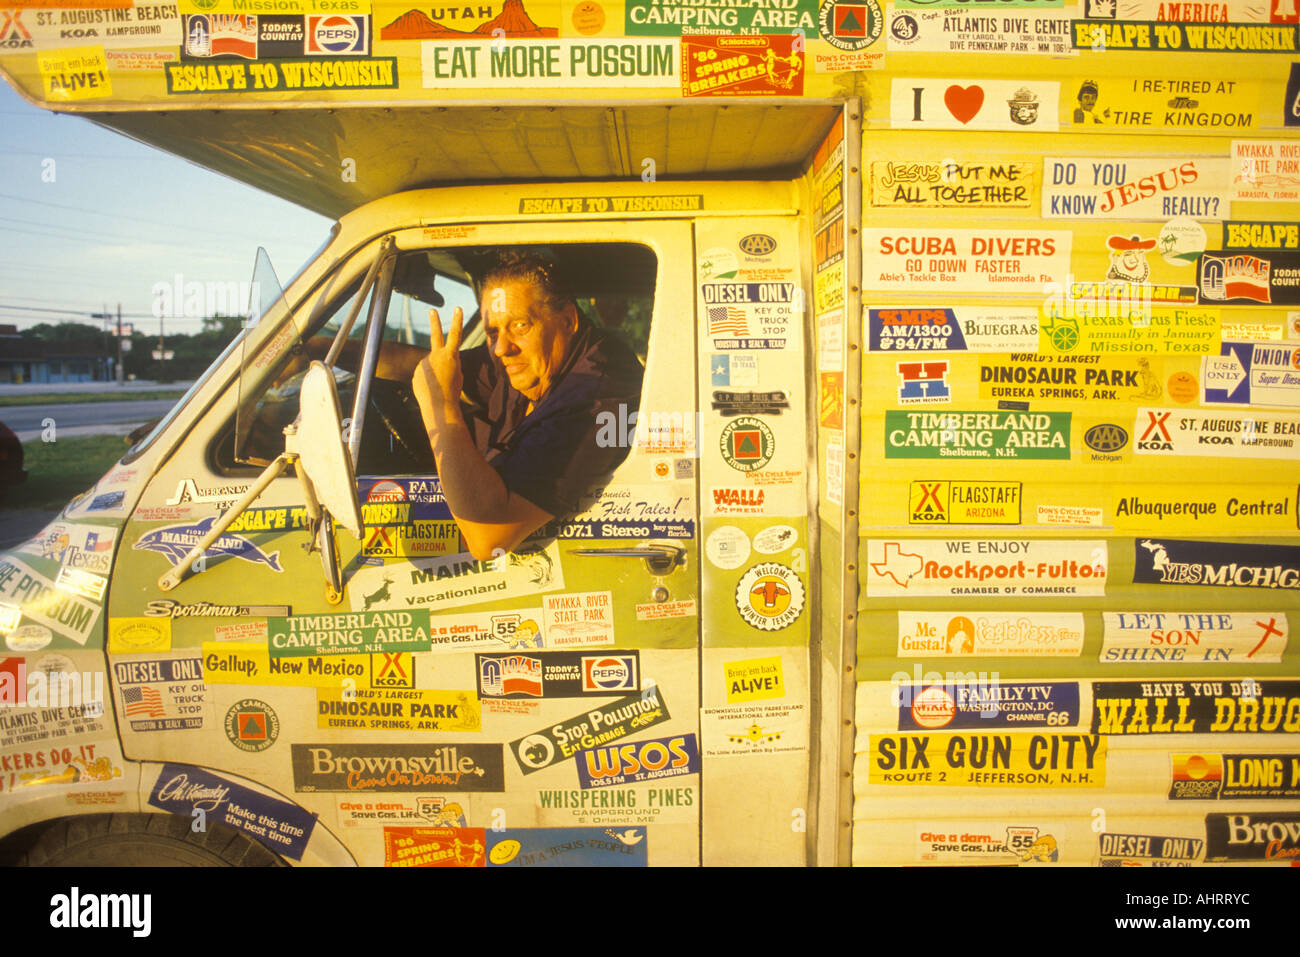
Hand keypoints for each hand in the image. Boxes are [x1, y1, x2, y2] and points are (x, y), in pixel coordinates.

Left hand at [412, 306, 463, 424]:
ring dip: (434, 374)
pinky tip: (430, 389)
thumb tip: (437, 361)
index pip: (455, 334)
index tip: (458, 308)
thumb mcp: (457, 374)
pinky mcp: (417, 371)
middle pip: (436, 335)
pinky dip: (427, 381)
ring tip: (438, 386)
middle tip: (432, 310)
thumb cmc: (453, 392)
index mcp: (451, 356)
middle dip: (435, 321)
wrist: (439, 404)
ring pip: (430, 365)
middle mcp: (436, 355)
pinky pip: (423, 374)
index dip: (457, 321)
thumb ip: (448, 363)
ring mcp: (425, 362)